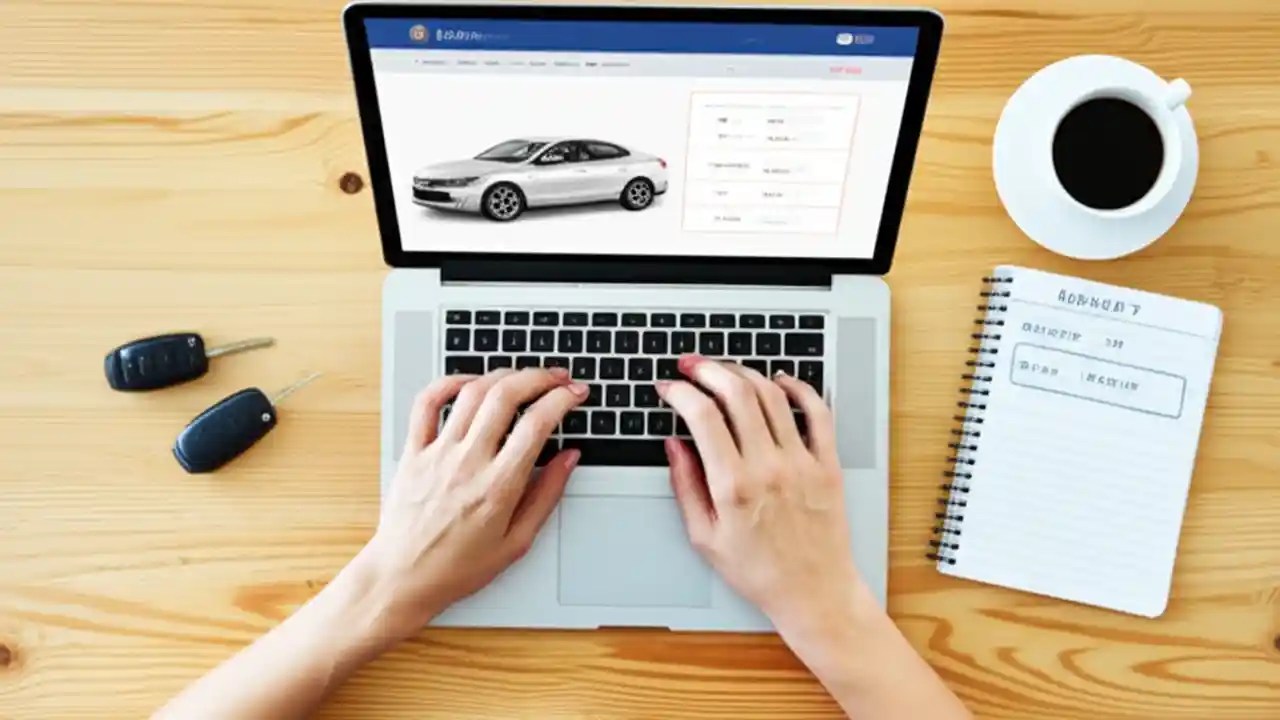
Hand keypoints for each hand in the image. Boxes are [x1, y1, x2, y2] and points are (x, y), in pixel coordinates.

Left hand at [356, 368, 585, 640]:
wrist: (402, 578)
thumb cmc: (457, 567)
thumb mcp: (517, 542)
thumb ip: (546, 495)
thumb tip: (568, 459)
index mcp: (498, 487)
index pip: (537, 424)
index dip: (562, 399)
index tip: (575, 393)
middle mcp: (468, 463)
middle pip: (506, 396)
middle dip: (539, 377)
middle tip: (556, 377)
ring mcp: (437, 453)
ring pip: (472, 392)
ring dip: (503, 375)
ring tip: (521, 377)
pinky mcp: (413, 452)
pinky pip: (427, 403)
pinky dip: (449, 382)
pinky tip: (469, 383)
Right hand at [656, 356, 870, 637]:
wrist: (813, 592)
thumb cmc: (758, 571)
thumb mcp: (704, 537)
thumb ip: (685, 486)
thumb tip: (673, 444)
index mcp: (733, 486)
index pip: (703, 417)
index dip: (680, 392)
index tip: (669, 388)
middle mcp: (768, 468)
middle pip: (737, 394)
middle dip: (708, 369)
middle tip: (692, 365)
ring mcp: (801, 463)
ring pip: (773, 395)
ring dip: (745, 372)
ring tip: (726, 370)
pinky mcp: (827, 464)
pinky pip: (818, 412)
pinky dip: (799, 388)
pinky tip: (781, 381)